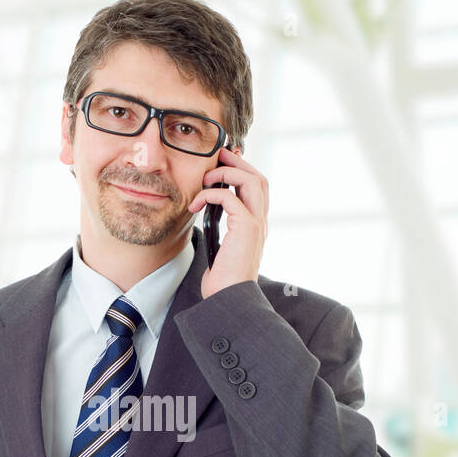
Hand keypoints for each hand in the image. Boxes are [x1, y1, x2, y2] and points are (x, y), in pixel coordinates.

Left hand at [187, 146, 268, 298]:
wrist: (231, 300)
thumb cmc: (224, 282)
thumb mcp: (222, 250)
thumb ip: (221, 231)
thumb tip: (206, 214)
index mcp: (257, 226)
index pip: (258, 188)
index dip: (243, 171)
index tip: (223, 164)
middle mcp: (261, 222)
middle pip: (259, 178)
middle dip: (237, 163)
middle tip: (217, 157)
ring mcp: (256, 224)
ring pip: (251, 180)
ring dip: (226, 173)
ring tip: (205, 179)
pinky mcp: (246, 228)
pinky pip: (230, 197)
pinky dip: (210, 194)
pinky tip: (196, 204)